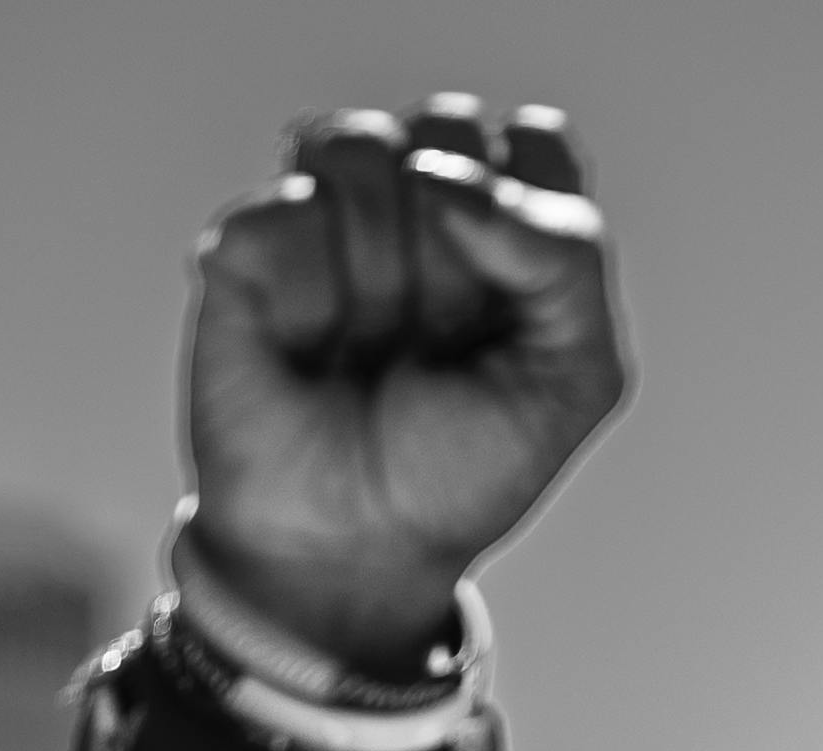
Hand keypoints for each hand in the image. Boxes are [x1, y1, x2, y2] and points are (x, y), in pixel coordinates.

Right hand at [184, 97, 628, 671]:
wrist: (355, 548)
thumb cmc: (465, 464)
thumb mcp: (577, 375)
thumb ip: (568, 253)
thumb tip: (446, 180)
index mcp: (506, 213)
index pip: (534, 144)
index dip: (528, 222)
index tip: (515, 310)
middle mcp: (415, 191)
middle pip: (447, 131)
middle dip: (456, 250)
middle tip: (439, 335)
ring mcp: (324, 206)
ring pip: (360, 148)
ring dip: (382, 271)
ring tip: (372, 342)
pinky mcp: (245, 238)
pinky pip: (286, 211)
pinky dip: (311, 299)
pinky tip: (309, 345)